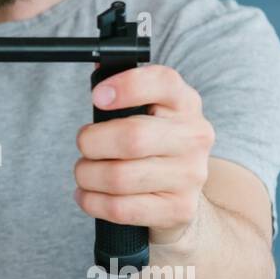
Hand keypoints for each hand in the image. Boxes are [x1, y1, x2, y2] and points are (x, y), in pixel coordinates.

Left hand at [73, 64, 214, 245]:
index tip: (97, 97)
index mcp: (185, 103)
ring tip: (85, 171)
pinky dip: (92, 201)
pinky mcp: (178, 209)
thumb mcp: (147, 110)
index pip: (162, 82)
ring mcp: (190, 176)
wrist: (181, 193)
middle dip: (91, 142)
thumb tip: (97, 69)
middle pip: (131, 137)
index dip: (127, 86)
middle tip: (84, 144)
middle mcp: (194, 137)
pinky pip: (120, 208)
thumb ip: (123, 88)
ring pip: (119, 177)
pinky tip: (87, 194)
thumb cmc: (153, 143)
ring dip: (87, 174)